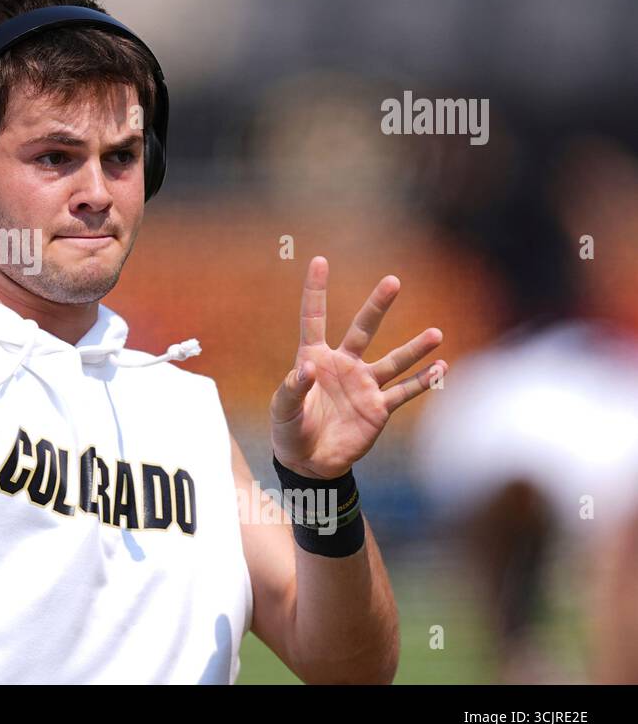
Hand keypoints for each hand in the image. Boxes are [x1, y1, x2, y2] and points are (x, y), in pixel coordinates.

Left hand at [270, 256, 445, 478]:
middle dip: (377, 306)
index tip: (319, 260)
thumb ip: (293, 388)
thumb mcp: (283, 409)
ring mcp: (364, 385)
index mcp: (314, 358)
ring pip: (393, 361)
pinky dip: (423, 382)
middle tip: (392, 281)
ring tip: (436, 334)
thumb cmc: (289, 430)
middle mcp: (343, 365)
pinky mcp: (378, 408)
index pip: (314, 318)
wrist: (310, 462)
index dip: (315, 290)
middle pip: (362, 329)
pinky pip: (404, 393)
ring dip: (414, 349)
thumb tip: (309, 367)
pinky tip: (441, 368)